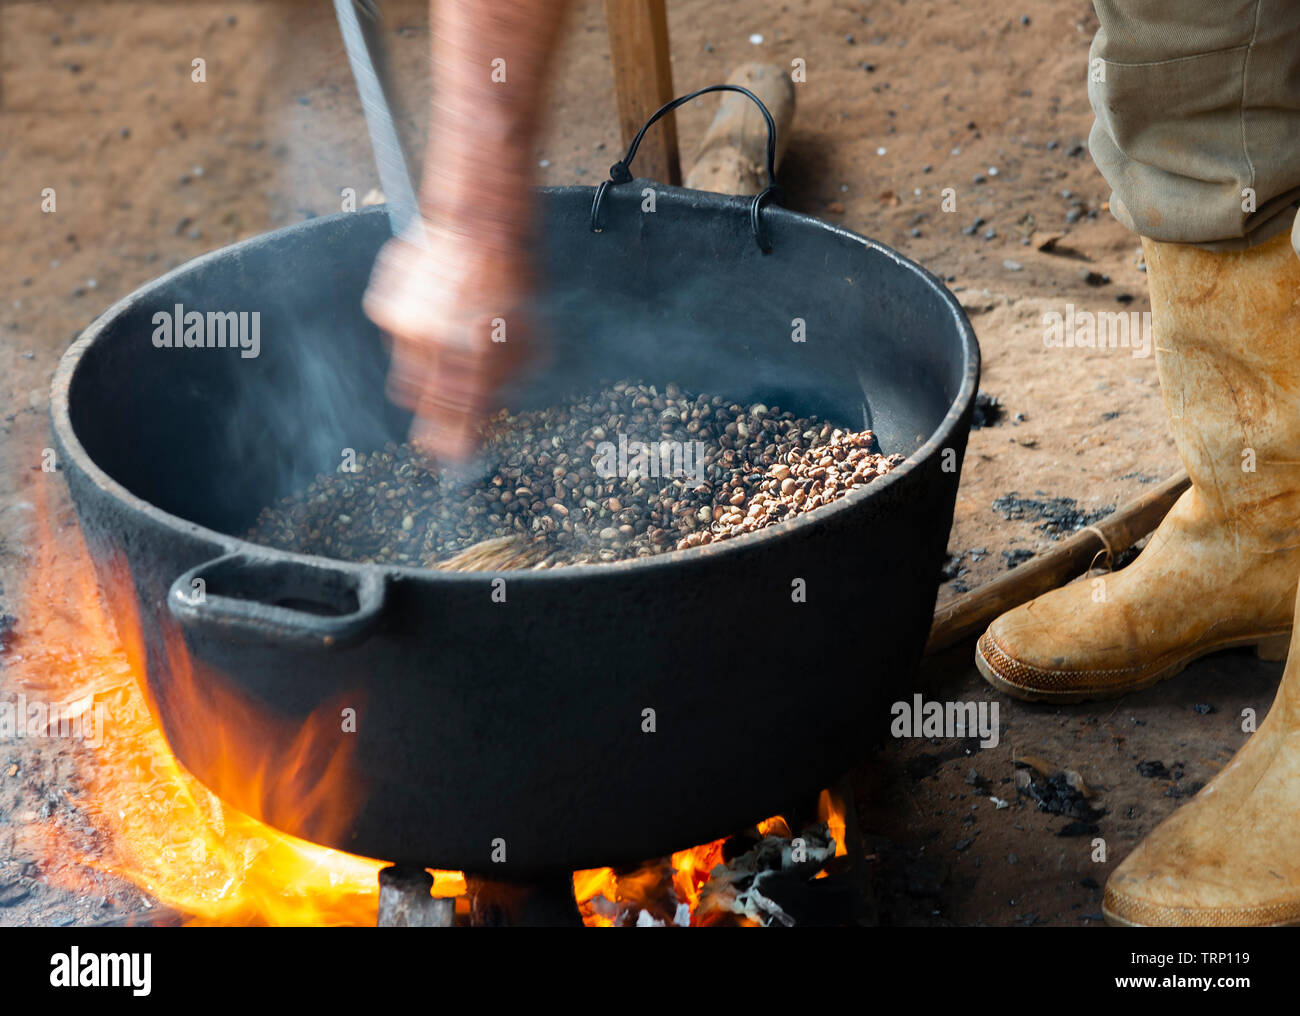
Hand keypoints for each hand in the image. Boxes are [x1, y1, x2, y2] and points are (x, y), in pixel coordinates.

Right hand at [363, 219, 532, 461]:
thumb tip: (485, 419)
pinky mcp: (386, 309)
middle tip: (448, 410)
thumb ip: (506, 384)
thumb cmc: (512, 283)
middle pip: (423, 405)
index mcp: (476, 357)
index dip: (453, 446)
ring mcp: (407, 327)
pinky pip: (396, 342)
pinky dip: (413, 338)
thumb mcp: (528, 340)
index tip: (452, 459)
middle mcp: (437, 345)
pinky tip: (435, 317)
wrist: (480, 229)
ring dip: (425, 375)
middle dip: (435, 412)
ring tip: (447, 352)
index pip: (457, 422)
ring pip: (405, 377)